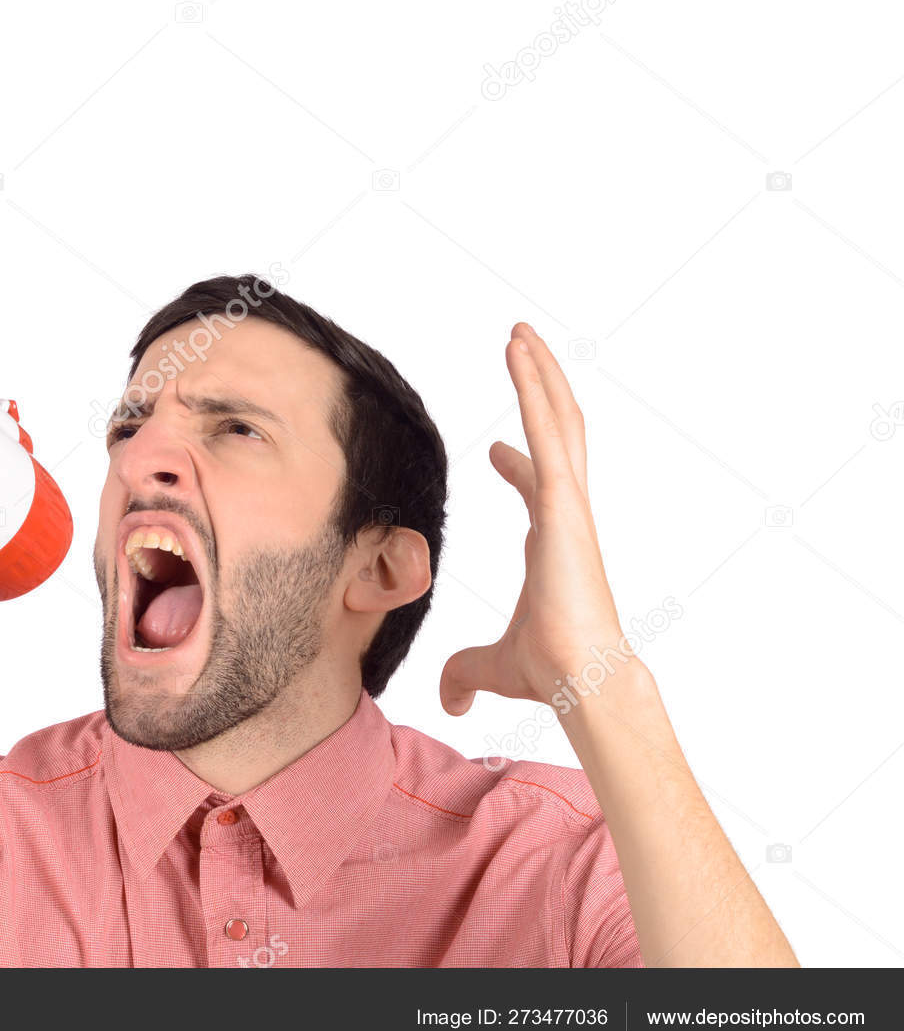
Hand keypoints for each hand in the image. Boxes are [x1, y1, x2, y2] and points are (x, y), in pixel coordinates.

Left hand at [440, 323, 629, 714]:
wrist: (582, 679)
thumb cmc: (552, 672)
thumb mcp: (492, 666)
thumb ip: (465, 673)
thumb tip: (448, 698)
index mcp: (554, 543)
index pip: (538, 488)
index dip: (519, 464)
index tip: (498, 451)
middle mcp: (566, 515)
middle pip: (557, 436)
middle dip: (540, 391)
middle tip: (522, 351)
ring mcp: (570, 504)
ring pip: (559, 421)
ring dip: (540, 373)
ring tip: (518, 332)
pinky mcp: (566, 502)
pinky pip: (549, 430)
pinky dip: (535, 387)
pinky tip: (518, 351)